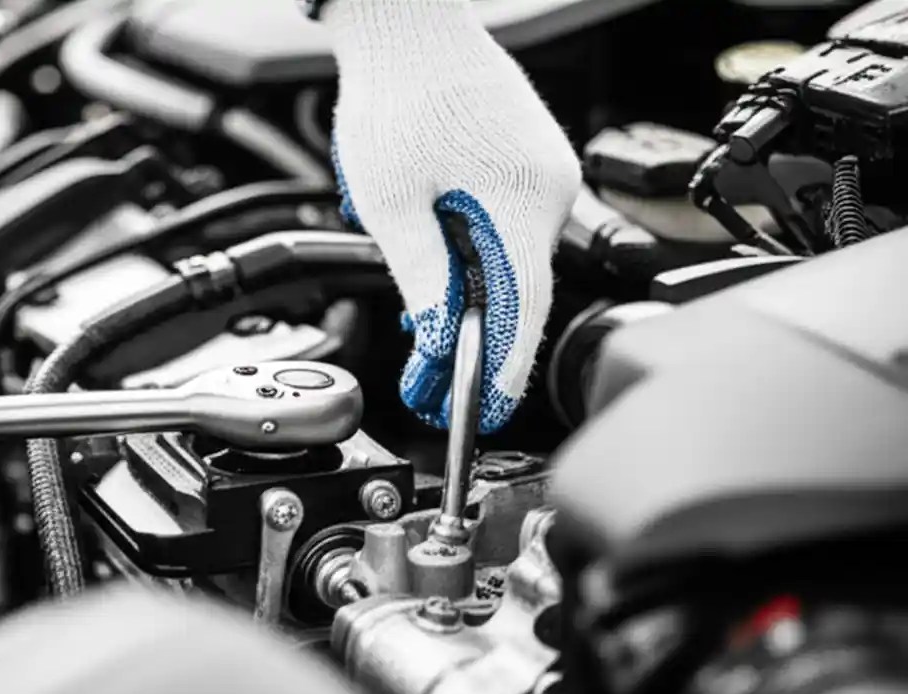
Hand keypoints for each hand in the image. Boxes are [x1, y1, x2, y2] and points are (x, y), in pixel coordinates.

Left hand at [323, 0, 580, 431]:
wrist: (403, 22)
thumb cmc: (395, 90)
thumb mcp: (392, 203)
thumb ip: (422, 277)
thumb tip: (439, 336)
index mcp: (522, 201)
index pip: (523, 310)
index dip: (505, 368)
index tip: (486, 407)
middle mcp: (548, 188)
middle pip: (521, 290)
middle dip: (480, 343)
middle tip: (435, 382)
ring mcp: (544, 170)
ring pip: (514, 260)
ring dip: (475, 301)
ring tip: (430, 340)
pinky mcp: (527, 159)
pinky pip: (510, 227)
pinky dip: (481, 260)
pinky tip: (446, 278)